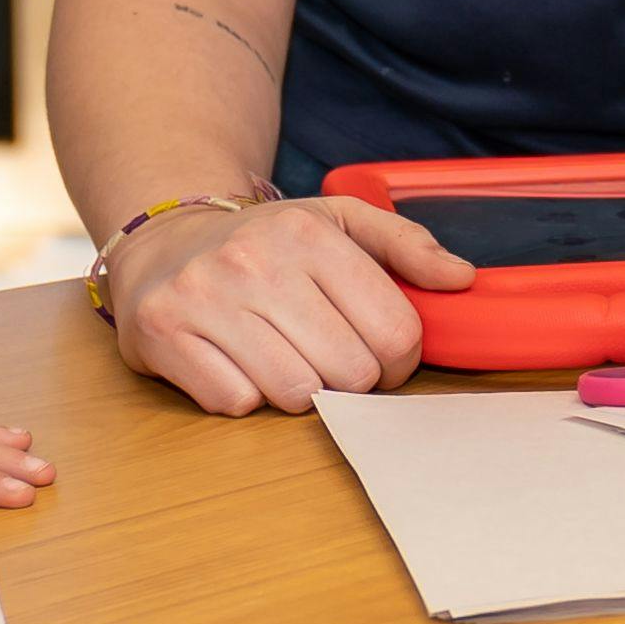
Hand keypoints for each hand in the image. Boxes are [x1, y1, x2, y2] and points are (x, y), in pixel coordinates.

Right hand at [106, 193, 476, 415]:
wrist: (162, 243)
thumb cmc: (265, 242)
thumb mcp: (338, 221)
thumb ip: (406, 245)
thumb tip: (462, 279)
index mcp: (308, 232)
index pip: (395, 331)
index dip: (399, 360)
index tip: (380, 354)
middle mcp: (254, 260)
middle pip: (349, 371)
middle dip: (350, 378)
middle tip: (330, 359)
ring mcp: (204, 297)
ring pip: (294, 393)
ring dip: (299, 391)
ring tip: (285, 358)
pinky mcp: (163, 333)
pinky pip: (235, 401)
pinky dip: (244, 395)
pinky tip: (237, 362)